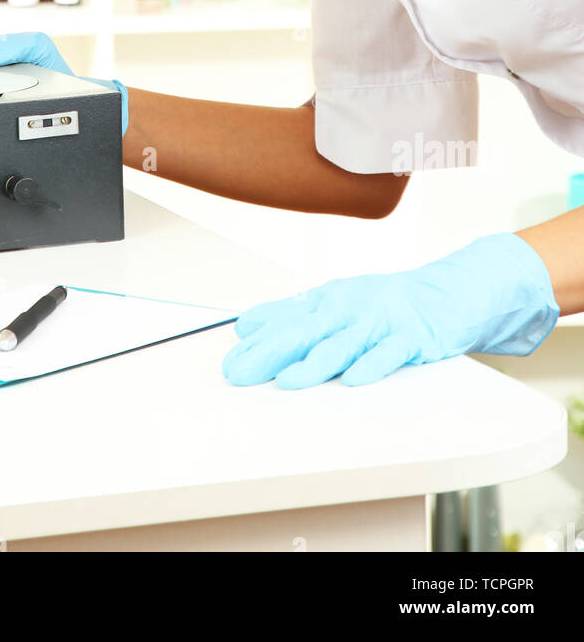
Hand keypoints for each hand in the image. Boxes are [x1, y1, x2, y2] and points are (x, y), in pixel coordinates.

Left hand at [222, 233, 558, 389]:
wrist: (445, 293)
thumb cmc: (384, 304)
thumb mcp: (335, 304)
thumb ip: (292, 315)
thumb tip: (246, 325)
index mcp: (328, 301)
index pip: (286, 321)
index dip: (257, 343)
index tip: (229, 362)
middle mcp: (349, 308)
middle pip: (306, 332)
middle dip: (272, 353)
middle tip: (242, 373)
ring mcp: (380, 322)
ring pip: (344, 345)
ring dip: (316, 363)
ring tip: (289, 381)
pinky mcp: (411, 338)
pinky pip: (390, 354)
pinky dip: (373, 365)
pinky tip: (355, 380)